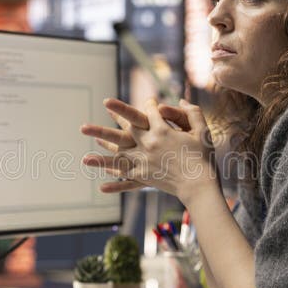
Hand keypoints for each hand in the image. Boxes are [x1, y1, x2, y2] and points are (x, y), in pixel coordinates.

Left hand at [80, 98, 217, 202]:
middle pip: (124, 130)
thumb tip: (182, 101)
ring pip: (117, 158)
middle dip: (107, 126)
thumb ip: (192, 113)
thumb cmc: (203, 157)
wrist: (200, 185)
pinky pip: (127, 179)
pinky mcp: (144, 177)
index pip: (149, 111)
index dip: (149, 104)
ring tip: (83, 160)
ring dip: (100, 159)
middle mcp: (147, 144)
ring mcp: (143, 162)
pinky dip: (115, 184)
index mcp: (162, 130)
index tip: (149, 101)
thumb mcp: (202, 131)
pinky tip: (101, 186)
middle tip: (85, 127)